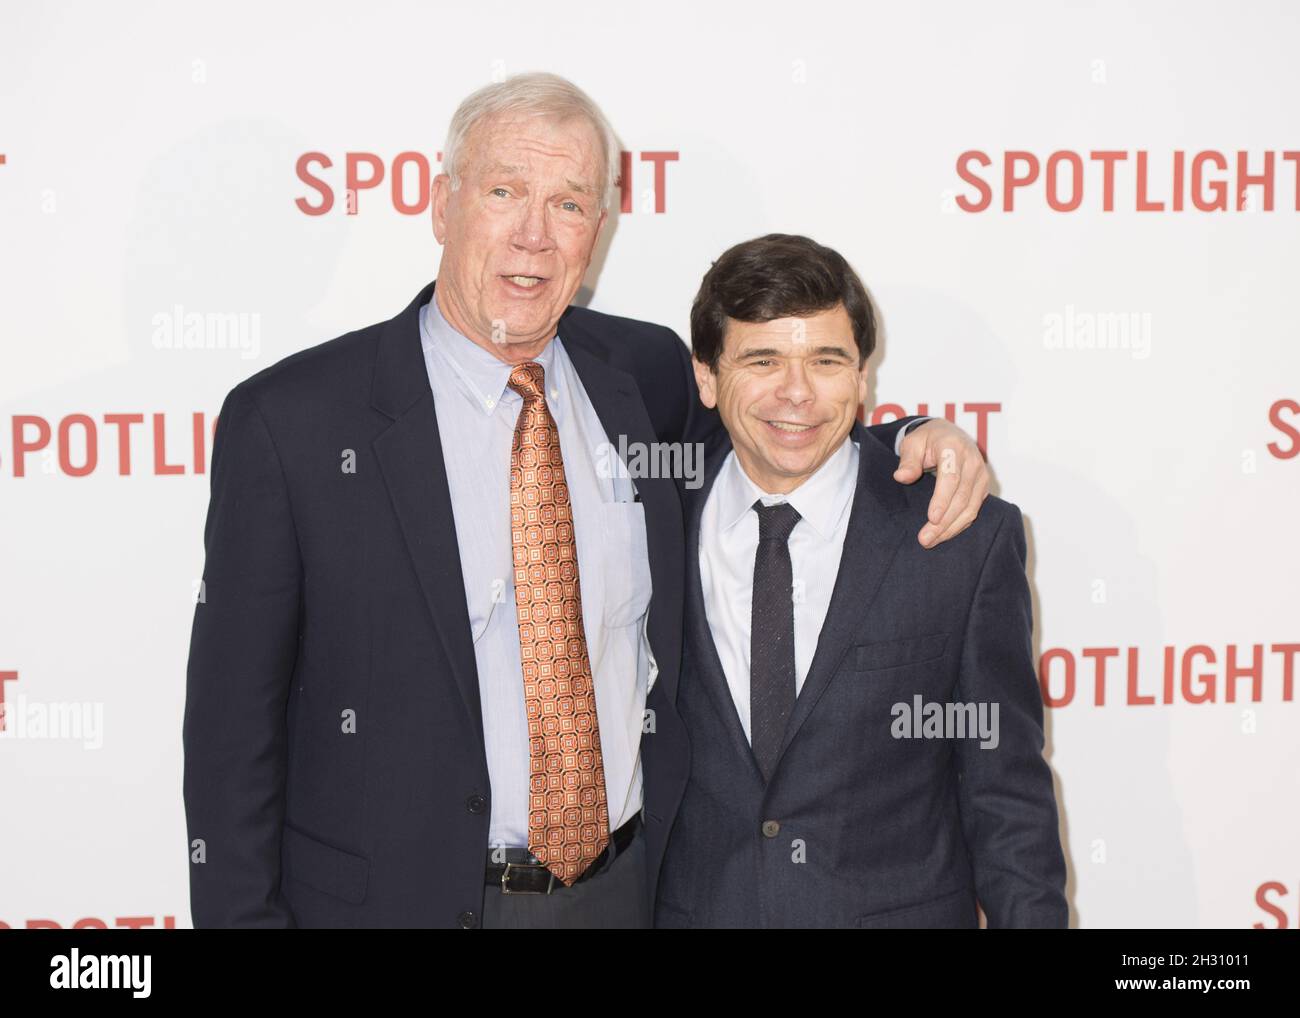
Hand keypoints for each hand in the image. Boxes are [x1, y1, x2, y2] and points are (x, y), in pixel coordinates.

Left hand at [894, 419, 990, 547]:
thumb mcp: (912, 443)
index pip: (951, 477)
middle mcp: (972, 461)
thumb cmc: (927, 440)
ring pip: (970, 508)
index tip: (931, 518)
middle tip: (924, 539)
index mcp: (953, 447)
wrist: (949, 434)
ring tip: (931, 541)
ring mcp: (980, 475)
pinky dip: (959, 525)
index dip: (942, 499)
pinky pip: (973, 510)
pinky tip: (943, 535)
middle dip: (944, 522)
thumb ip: (908, 460)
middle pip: (961, 497)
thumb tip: (901, 477)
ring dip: (951, 528)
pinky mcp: (982, 487)